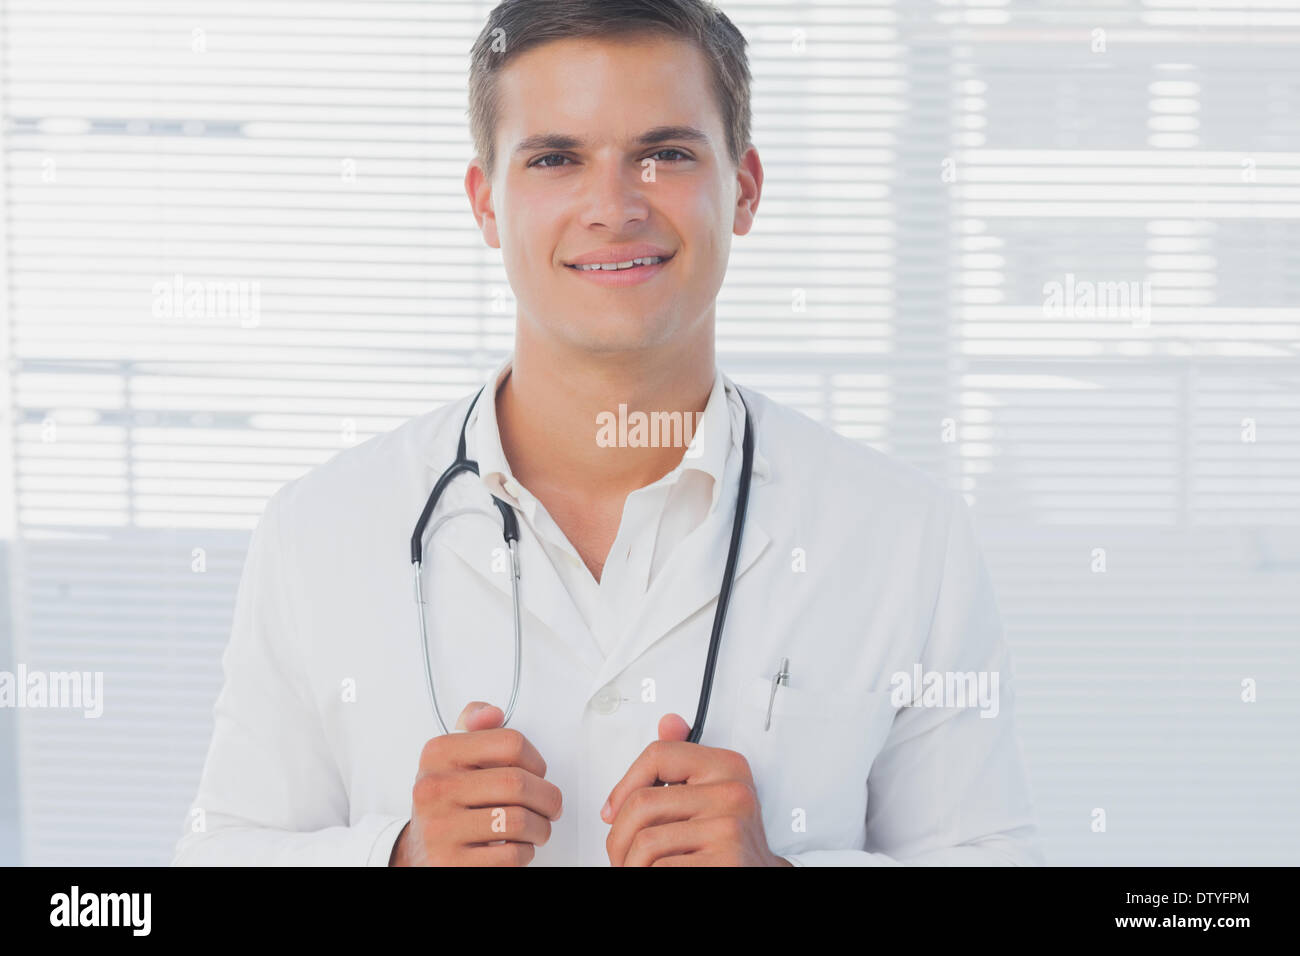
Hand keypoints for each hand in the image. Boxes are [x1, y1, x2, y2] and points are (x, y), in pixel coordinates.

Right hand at [390, 700, 562, 865]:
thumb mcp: (452, 757)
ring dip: (541, 828)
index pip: (510, 742)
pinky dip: (524, 853)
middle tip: (551, 807)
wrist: (418, 850)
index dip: (536, 759)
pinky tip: (516, 847)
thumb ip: (474, 727)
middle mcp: (434, 789)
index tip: (538, 772)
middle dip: (547, 798)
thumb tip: (492, 713)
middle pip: (517, 783)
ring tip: (537, 828)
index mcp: (438, 754)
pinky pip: (510, 855)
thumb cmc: (447, 800)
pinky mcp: (451, 864)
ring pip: (518, 821)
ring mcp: (440, 829)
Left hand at [601, 712, 791, 866]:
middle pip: (643, 803)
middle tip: (620, 853)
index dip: (624, 785)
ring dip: (630, 863)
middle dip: (618, 836)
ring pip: (646, 841)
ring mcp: (731, 828)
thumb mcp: (710, 796)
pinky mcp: (726, 861)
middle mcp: (733, 793)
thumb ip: (684, 762)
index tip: (612, 811)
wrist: (758, 875)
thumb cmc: (727, 843)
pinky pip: (661, 867)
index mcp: (728, 766)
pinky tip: (661, 874)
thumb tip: (670, 722)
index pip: (658, 755)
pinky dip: (649, 876)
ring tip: (638, 867)